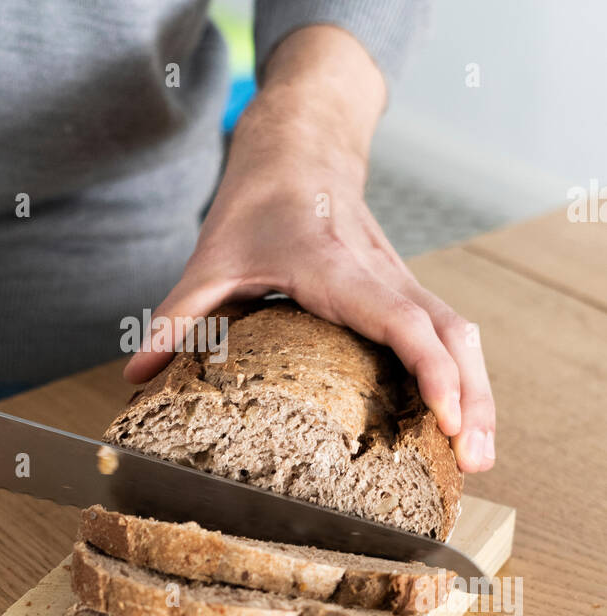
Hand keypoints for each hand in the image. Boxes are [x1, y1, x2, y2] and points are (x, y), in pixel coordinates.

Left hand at [123, 26, 494, 473]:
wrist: (299, 151)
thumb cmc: (256, 204)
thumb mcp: (208, 261)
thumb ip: (175, 316)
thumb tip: (136, 375)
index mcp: (336, 267)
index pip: (400, 318)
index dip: (430, 368)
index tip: (448, 416)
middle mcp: (382, 274)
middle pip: (451, 334)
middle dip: (471, 398)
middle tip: (474, 463)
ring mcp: (401, 282)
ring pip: (461, 336)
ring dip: (478, 394)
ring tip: (477, 460)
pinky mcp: (406, 292)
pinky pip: (449, 336)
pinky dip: (465, 378)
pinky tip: (462, 425)